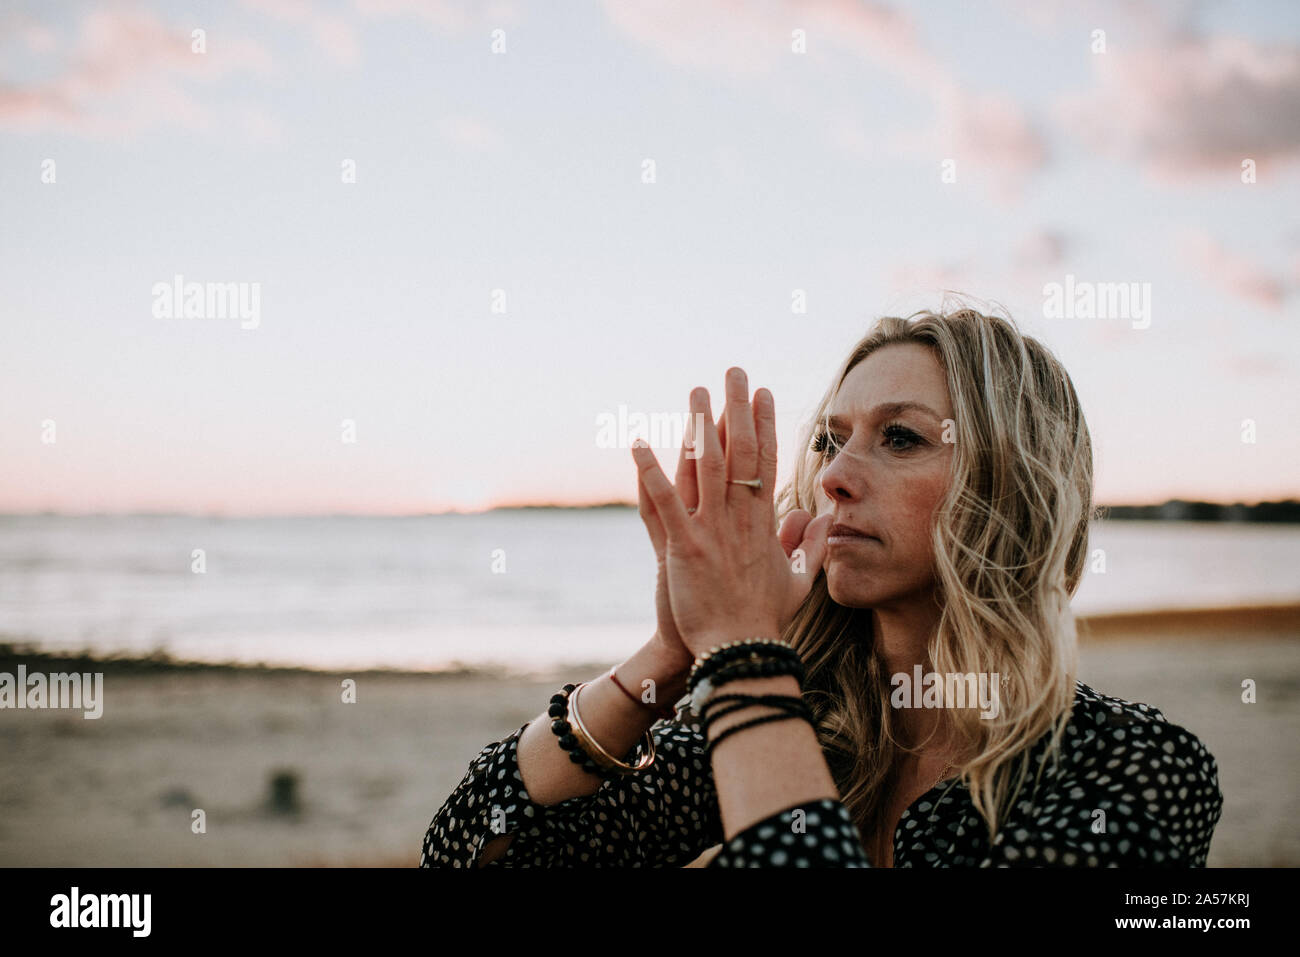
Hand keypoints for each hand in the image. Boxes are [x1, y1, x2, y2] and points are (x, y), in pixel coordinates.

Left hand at [631, 368, 832, 656]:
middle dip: (738, 408)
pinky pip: (664, 502)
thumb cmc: (766, 619)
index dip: (765, 424)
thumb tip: (824, 514)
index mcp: (764, 523)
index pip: (767, 462)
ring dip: (700, 426)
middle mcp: (739, 519)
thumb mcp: (799, 579)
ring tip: (696, 391)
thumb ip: (813, 544)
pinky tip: (638, 444)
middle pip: (741, 452)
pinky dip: (650, 473)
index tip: (764, 393)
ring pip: (707, 466)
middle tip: (733, 372)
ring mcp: (711, 531)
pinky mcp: (683, 547)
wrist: (741, 651)